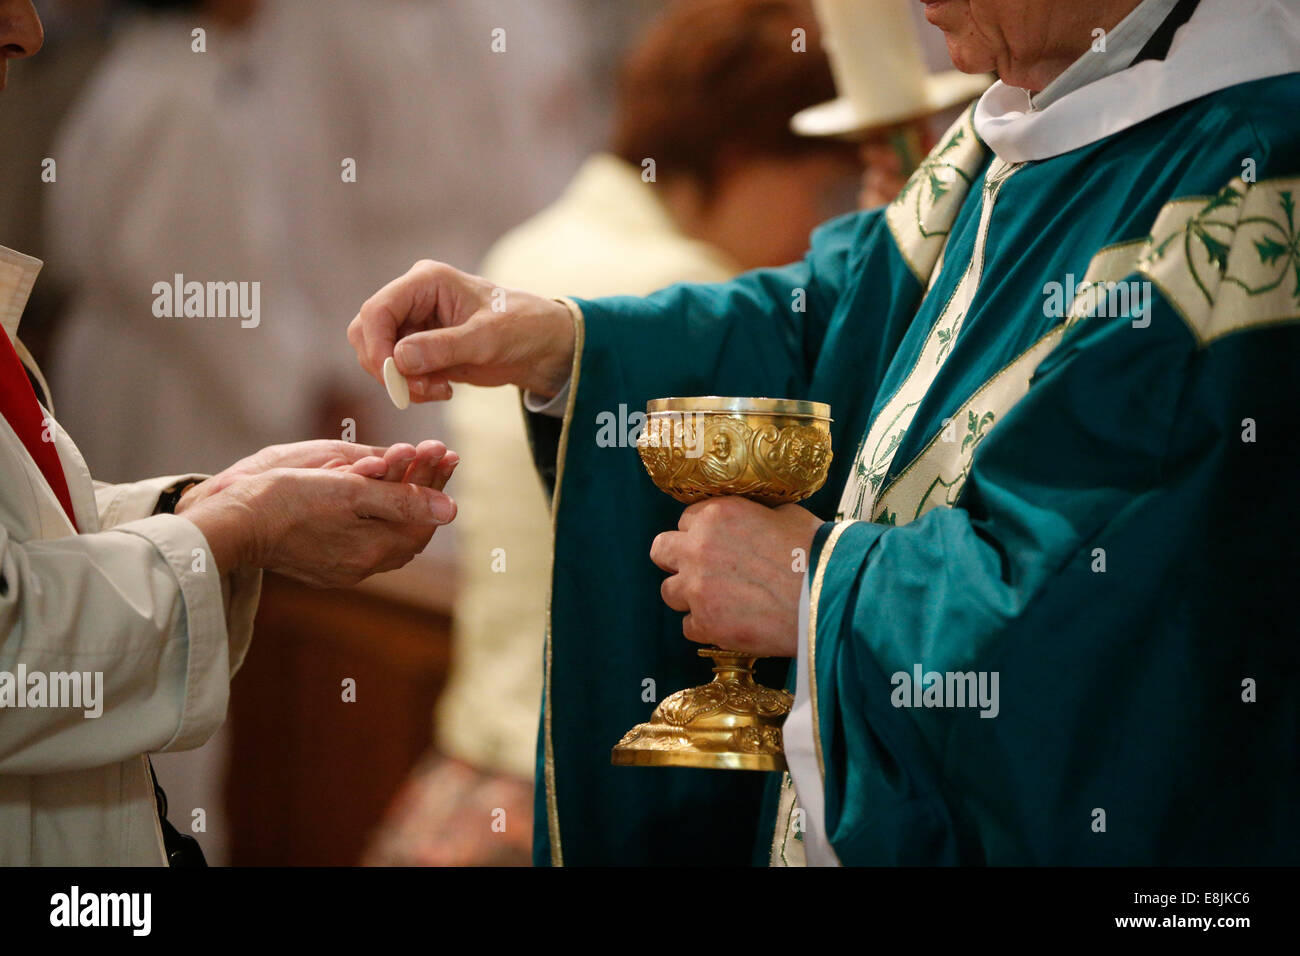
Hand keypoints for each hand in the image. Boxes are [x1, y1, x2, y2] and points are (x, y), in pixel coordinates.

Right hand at [183, 468, 456, 587]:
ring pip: (386, 537)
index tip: (445, 455)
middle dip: (424, 492)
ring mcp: (340, 570)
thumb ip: (402, 501)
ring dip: (402, 502)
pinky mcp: (321, 565)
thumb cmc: (288, 499)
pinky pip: (362, 542)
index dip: (436, 488)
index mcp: (372, 551)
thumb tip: (451, 511)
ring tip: (411, 472)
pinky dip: (376, 516)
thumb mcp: (350, 492)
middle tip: (436, 457)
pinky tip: (376, 497)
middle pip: (408, 531)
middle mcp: (361, 567)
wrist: (233, 523)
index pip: (422, 523)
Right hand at [347, 260, 575, 402]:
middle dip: (387, 367)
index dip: (376, 346)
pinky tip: (442, 390)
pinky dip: (412, 387)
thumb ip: (443, 348)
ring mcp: (414, 324)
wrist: (539, 346)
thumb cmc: (520, 328)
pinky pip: (397, 371)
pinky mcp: (419, 348)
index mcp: (425, 281)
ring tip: (438, 391)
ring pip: (379, 356)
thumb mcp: (486, 339)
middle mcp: (413, 299)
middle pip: (368, 333)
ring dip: (401, 381)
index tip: (392, 377)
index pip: (378, 310)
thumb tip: (398, 358)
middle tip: (420, 390)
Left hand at [649, 497, 823, 657]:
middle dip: (676, 560)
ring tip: (719, 602)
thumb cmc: (817, 553)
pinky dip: (705, 627)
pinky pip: (688, 627)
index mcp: (716, 515)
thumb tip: (755, 522)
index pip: (685, 520)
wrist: (830, 597)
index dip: (701, 533)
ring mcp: (697, 588)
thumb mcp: (787, 515)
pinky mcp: (705, 624)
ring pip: (669, 592)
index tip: (715, 546)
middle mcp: (697, 548)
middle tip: (700, 571)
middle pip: (660, 550)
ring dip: (689, 596)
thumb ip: (756, 517)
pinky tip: (730, 624)